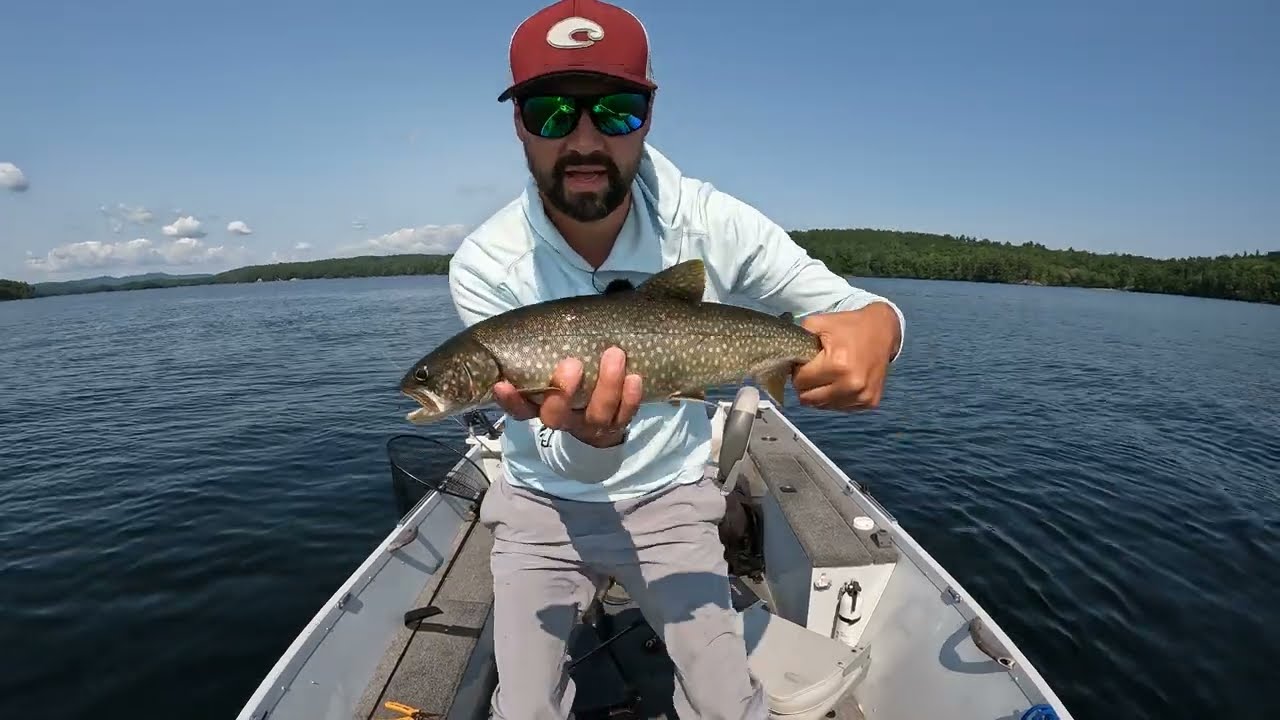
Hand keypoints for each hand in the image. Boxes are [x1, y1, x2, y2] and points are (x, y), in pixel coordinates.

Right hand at [492, 346, 643, 446]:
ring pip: (596, 415)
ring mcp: (590, 424)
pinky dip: (630, 399)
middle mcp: (564, 418)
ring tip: (614, 354)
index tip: (503, 383)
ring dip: (606, 386)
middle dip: (562, 392)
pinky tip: (635, 378)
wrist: (608, 405)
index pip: (519, 408)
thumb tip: (552, 315)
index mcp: (541, 404)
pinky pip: (624, 416)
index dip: (511, 399)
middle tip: (572, 364)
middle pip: (555, 416)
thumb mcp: (559, 360)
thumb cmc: (577, 370)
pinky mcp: (616, 425)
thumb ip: (550, 346)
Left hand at [792, 302, 901, 410]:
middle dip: (807, 385)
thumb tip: (783, 360)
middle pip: (809, 398)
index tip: (806, 361)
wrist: (883, 330)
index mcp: (838, 364)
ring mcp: (863, 396)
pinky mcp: (870, 402)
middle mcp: (852, 384)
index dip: (799, 371)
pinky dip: (835, 397)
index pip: (800, 381)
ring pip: (823, 406)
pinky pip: (840, 408)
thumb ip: (796, 341)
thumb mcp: (819, 323)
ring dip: (821, 393)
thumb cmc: (848, 326)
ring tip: (829, 373)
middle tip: (815, 369)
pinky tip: (841, 380)